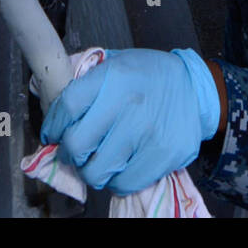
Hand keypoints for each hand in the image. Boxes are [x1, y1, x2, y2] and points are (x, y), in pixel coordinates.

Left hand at [41, 48, 220, 194]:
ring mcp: (147, 133)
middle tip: (76, 151)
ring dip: (92, 170)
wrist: (195, 88)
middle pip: (77, 145)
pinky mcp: (164, 155)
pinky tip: (122, 165)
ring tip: (100, 160)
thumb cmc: (149, 76)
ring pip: (97, 171)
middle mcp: (129, 105)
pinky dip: (117, 180)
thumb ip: (87, 83)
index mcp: (113, 77)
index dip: (54, 125)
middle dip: (70, 153)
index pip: (68, 107)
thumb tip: (54, 109)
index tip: (53, 133)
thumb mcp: (116, 63)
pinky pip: (125, 183)